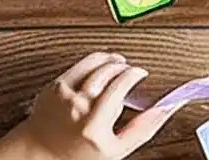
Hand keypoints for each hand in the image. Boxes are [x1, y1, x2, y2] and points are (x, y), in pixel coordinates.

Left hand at [6, 53, 173, 159]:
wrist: (40, 152)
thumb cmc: (78, 153)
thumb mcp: (116, 149)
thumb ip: (144, 127)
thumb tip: (168, 107)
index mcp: (95, 125)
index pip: (122, 84)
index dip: (136, 73)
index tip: (141, 73)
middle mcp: (78, 107)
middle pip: (111, 70)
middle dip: (126, 67)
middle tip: (132, 72)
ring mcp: (65, 95)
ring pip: (97, 62)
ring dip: (113, 59)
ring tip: (119, 64)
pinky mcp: (56, 85)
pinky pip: (82, 62)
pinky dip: (97, 59)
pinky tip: (101, 65)